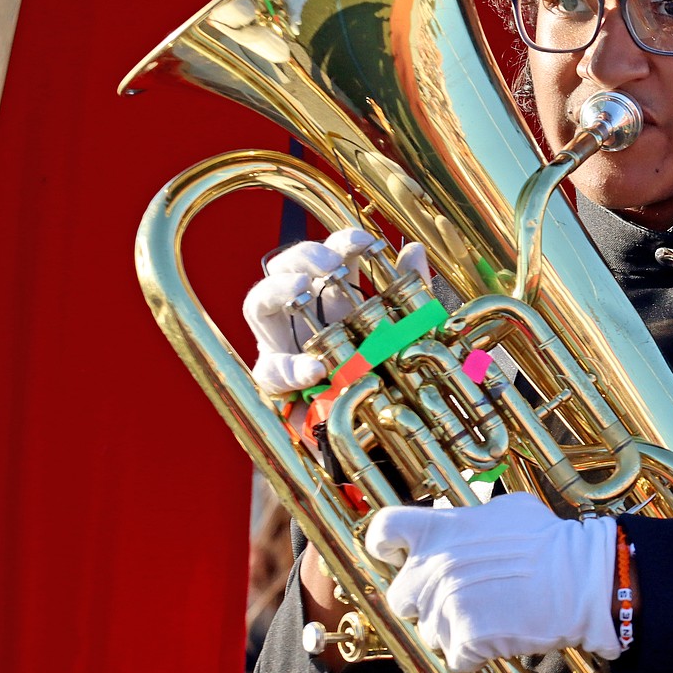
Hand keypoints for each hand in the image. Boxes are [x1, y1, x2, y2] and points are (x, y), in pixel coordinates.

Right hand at [242, 229, 428, 394]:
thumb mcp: (403, 332)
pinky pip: (270, 371)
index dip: (343, 242)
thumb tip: (413, 249)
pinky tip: (314, 369)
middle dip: (304, 257)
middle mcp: (302, 313)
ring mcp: (283, 343)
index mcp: (334, 297)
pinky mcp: (276, 381)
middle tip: (328, 264)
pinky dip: (290, 367)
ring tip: (298, 290)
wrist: (378, 430)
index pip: (330, 256)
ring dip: (275, 290)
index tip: (367, 243)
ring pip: (258, 305)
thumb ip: (409, 291)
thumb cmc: (383, 374)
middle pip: (285, 268)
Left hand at [364, 493, 620, 668]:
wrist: (582, 578)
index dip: (387, 547)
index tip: (401, 557)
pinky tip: (501, 636)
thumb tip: (457, 525)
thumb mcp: (506, 509)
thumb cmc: (550, 542)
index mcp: (439, 529)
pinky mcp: (465, 639)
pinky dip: (476, 654)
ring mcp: (445, 606)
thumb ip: (468, 520)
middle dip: (424, 603)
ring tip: (492, 616)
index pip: (383, 531)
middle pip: (401, 598)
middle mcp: (432, 568)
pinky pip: (457, 658)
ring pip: (430, 633)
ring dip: (455, 631)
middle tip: (460, 600)